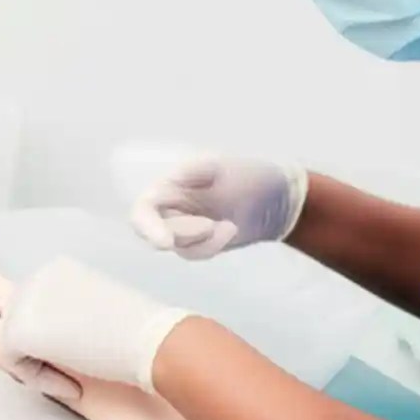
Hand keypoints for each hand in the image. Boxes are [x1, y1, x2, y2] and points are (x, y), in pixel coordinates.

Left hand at [2, 258, 190, 392]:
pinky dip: (41, 379)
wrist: (151, 340)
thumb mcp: (99, 310)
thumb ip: (74, 314)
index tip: (77, 360)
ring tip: (72, 382)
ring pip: (17, 342)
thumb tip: (62, 336)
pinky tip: (72, 387)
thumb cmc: (140, 331)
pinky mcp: (19, 329)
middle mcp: (38, 278)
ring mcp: (25, 301)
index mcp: (58, 270)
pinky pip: (16, 361)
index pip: (38, 308)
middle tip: (69, 376)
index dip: (54, 339)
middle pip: (23, 322)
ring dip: (41, 367)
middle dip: (42, 352)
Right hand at [131, 155, 308, 259]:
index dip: (147, 228)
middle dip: (185, 234)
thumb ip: (196, 170)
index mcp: (168, 186)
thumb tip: (172, 177)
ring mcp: (184, 228)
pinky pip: (196, 253)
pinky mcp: (199, 244)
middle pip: (156, 233)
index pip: (143, 211)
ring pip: (178, 246)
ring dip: (204, 240)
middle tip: (212, 226)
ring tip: (230, 225)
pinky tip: (230, 229)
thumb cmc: (248, 175)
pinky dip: (213, 245)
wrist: (277, 198)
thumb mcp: (224, 167)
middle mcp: (170, 209)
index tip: (166, 242)